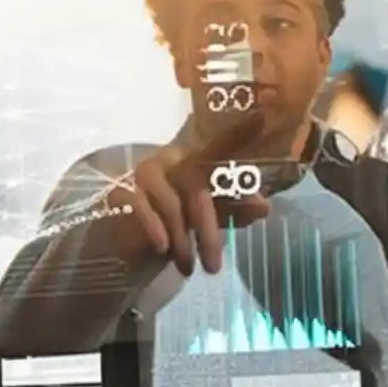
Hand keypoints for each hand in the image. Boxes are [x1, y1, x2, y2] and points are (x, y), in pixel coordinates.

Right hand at [107, 112, 270, 275]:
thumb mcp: (208, 218)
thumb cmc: (173, 222)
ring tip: (188, 268)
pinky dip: (155, 228)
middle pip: (196, 187)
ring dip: (182, 240)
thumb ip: (235, 210)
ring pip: (172, 203)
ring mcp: (147, 172)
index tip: (261, 118)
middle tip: (214, 266)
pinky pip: (142, 206)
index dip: (238, 132)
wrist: (124, 240)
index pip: (220, 145)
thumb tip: (264, 207)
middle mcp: (173, 159)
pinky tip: (162, 249)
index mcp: (196, 160)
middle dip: (208, 230)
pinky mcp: (123, 188)